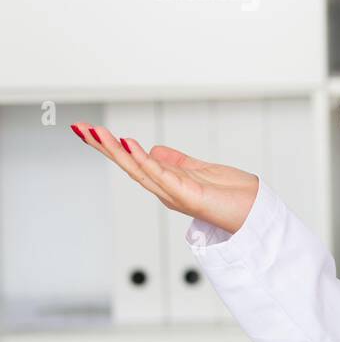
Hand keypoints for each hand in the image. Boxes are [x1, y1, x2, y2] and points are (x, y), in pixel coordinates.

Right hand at [71, 122, 258, 234]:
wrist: (257, 213)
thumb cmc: (236, 196)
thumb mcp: (202, 171)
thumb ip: (177, 162)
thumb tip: (153, 150)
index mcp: (169, 182)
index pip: (135, 161)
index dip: (113, 146)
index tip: (91, 130)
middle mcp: (167, 189)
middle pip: (129, 165)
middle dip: (104, 147)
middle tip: (80, 128)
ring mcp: (175, 193)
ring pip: (139, 169)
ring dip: (116, 151)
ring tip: (96, 133)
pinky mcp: (188, 195)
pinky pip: (162, 175)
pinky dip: (145, 160)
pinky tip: (129, 145)